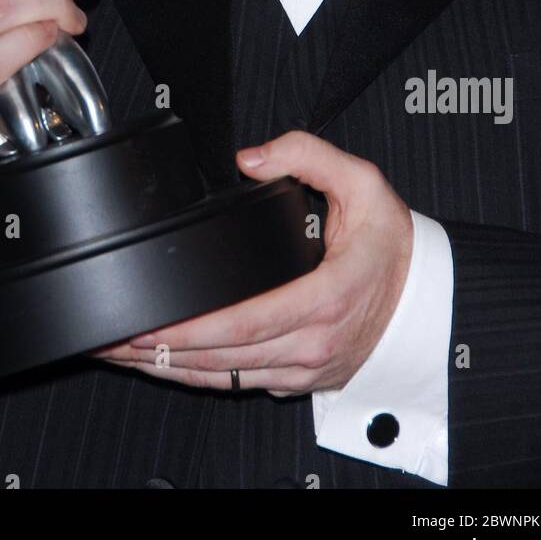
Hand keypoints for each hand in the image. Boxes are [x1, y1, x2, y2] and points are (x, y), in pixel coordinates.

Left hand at [91, 130, 413, 394]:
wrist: (428, 296)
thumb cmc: (393, 246)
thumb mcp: (362, 183)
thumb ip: (307, 155)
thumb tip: (253, 156)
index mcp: (325, 297)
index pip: (245, 322)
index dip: (191, 328)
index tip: (147, 320)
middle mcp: (313, 343)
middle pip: (223, 357)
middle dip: (161, 348)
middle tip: (112, 336)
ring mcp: (306, 367)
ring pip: (225, 378)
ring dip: (169, 368)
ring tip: (123, 351)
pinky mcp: (301, 378)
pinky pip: (240, 384)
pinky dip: (196, 377)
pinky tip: (164, 365)